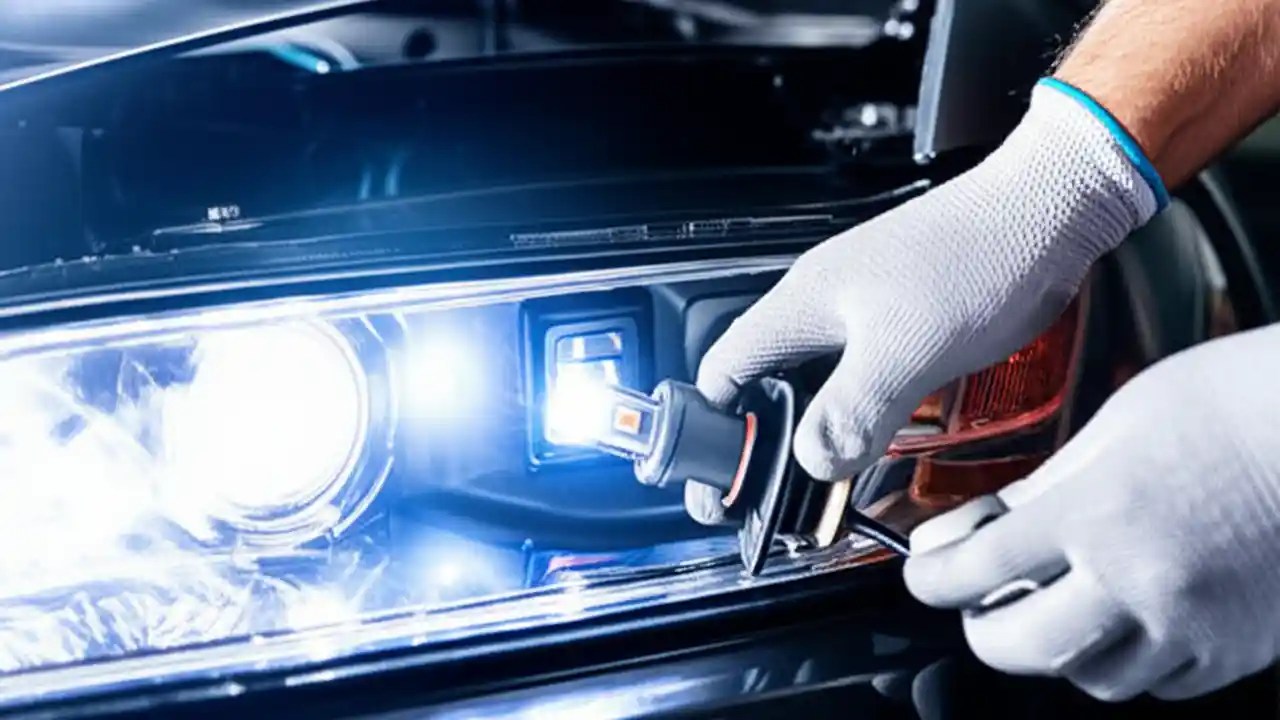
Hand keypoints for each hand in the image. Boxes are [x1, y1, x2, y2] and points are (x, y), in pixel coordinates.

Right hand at [691, 83, 1157, 503]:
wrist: (1050, 206)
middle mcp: (822, 300)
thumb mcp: (907, 349)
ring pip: (812, 375)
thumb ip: (852, 412)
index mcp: (802, 305)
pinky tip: (883, 430)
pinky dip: (858, 409)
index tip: (716, 479)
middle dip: (761, 436)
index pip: (723, 369)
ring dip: (813, 423)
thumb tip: (812, 462)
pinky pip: (858, 369)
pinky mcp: (903, 312)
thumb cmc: (980, 255)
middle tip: (771, 489)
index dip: (711, 429)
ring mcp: (862, 304)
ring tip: (824, 472)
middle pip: (762, 376)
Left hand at [904, 325, 1279, 701]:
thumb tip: (983, 525)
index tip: (924, 574)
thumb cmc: (1232, 403)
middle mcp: (1141, 580)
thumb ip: (1043, 487)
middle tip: (977, 601)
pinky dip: (1126, 663)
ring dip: (1055, 649)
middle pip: (1019, 646)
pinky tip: (1124, 620)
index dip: (931, 578)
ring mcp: (1194, 625)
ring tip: (1056, 605)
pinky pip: (1159, 685)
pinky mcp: (1238, 649)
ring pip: (1089, 678)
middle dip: (982, 628)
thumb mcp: (1114, 426)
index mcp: (1096, 512)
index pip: (975, 569)